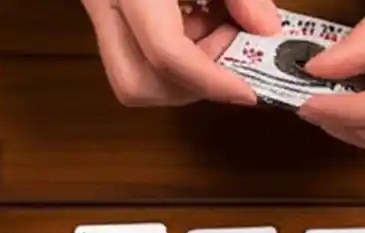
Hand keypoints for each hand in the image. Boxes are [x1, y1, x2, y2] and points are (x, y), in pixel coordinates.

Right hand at [82, 0, 279, 106]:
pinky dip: (176, 53)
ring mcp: (98, 10)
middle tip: (230, 58)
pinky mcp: (106, 12)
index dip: (212, 81)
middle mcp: (104, 4)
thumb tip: (266, 31)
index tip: (249, 91)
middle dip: (192, 86)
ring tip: (218, 28)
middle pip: (137, 84)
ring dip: (186, 71)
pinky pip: (136, 54)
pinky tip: (200, 17)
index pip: (165, 55)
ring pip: (135, 78)